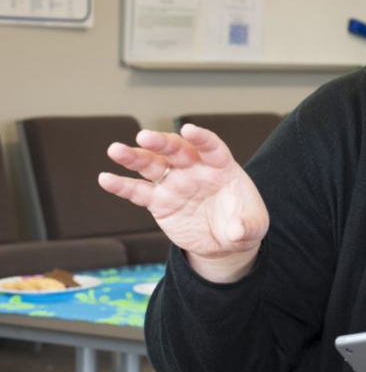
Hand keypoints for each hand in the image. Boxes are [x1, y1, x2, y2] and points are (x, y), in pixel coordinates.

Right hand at [97, 124, 267, 282]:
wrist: (225, 242)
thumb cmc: (242, 224)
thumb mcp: (253, 227)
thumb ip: (246, 227)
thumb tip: (237, 231)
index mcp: (220, 167)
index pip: (211, 147)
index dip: (202, 138)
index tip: (190, 129)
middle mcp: (194, 170)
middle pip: (175, 150)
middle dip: (160, 142)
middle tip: (144, 136)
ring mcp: (174, 184)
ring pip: (152, 165)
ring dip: (134, 156)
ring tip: (115, 150)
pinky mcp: (159, 201)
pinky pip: (138, 192)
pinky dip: (122, 186)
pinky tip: (106, 179)